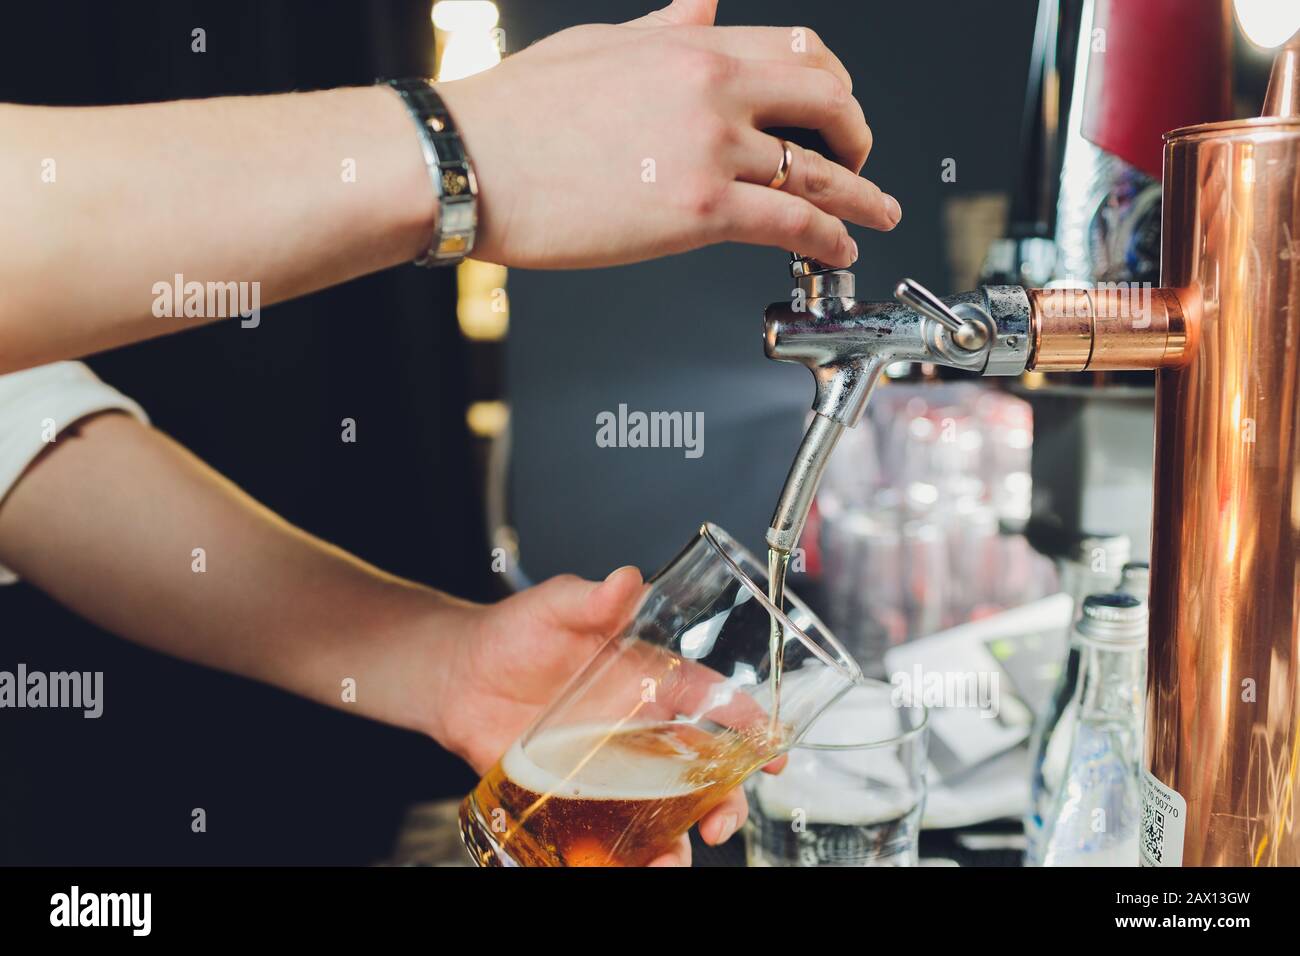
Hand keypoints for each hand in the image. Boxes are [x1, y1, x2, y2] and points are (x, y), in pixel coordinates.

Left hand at [428, 566, 757, 865]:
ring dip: (676, 844)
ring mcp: (610, 766)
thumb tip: (625, 579)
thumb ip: (592, 597)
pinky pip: (608, 833)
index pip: (715, 702)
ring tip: (668, 862)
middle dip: (724, 802)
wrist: (457, 676)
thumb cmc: (515, 633)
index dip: (751, 726)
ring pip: (662, 813)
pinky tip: (620, 867)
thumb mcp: (555, 606)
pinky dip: (621, 858)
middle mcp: (638, 728)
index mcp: (650, 680)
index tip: (774, 752)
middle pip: (702, 772)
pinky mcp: (576, 795)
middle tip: (722, 824)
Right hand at [436, 0, 898, 269]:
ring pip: (819, 168)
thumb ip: (664, 27)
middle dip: (857, 133)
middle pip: (827, 98)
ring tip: (876, 216)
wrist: (465, 160)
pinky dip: (830, 238)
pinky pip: (793, 222)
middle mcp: (713, 88)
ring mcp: (711, 148)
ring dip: (860, 197)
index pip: (797, 50)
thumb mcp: (597, 45)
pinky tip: (839, 251)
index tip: (836, 110)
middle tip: (860, 159)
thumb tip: (702, 2)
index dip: (831, 84)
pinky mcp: (699, 208)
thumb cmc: (512, 113)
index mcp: (689, 46)